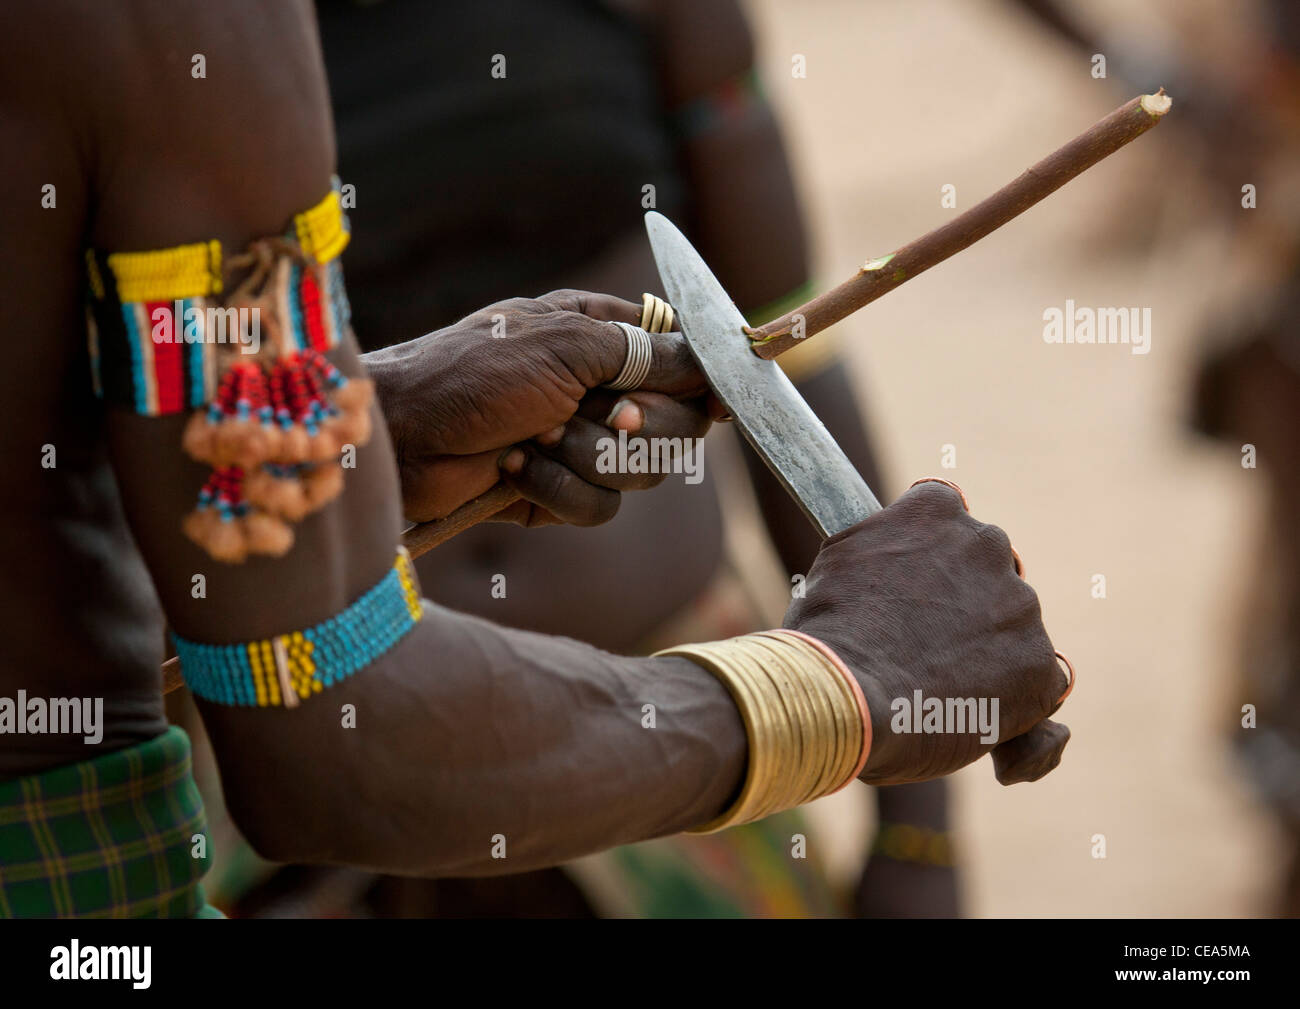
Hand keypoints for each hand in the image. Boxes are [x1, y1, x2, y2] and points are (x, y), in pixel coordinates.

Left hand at [364, 290, 712, 525]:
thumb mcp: (566, 346)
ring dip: (588, 458)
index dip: (702, 381)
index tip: (718, 402)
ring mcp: (581, 441)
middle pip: (677, 422)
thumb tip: (712, 360)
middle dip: (640, 427)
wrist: (402, 441)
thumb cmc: (473, 374)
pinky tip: (515, 470)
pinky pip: (600, 507)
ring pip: (641, 472)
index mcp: (602, 334)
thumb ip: (645, 352)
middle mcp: (599, 386)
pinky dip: (558, 491)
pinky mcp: (559, 491)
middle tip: (607, 416)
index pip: (681, 357)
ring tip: (536, 438)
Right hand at [784, 480, 1069, 784]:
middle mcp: (987, 543)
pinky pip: (1039, 677)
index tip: (914, 585)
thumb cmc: (828, 635)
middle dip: (964, 600)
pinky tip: (978, 718)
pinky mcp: (1038, 661)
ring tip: (939, 686)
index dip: (930, 556)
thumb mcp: (839, 564)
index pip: (946, 517)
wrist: (847, 697)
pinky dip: (1015, 699)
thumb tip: (892, 558)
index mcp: (936, 509)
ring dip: (987, 647)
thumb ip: (879, 546)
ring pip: (1012, 623)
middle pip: (986, 568)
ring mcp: (1019, 602)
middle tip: (924, 641)